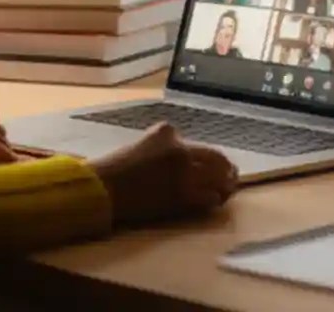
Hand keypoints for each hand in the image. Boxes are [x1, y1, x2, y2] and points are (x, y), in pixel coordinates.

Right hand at [89, 123, 237, 225]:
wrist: (102, 189)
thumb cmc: (114, 169)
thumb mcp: (140, 146)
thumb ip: (162, 148)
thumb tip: (180, 163)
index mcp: (167, 132)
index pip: (194, 142)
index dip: (201, 155)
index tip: (206, 162)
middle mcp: (180, 149)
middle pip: (216, 158)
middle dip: (226, 167)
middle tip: (231, 174)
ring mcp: (184, 173)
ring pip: (219, 178)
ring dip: (226, 184)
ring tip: (228, 189)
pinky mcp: (184, 196)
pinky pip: (210, 197)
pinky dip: (215, 199)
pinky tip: (215, 201)